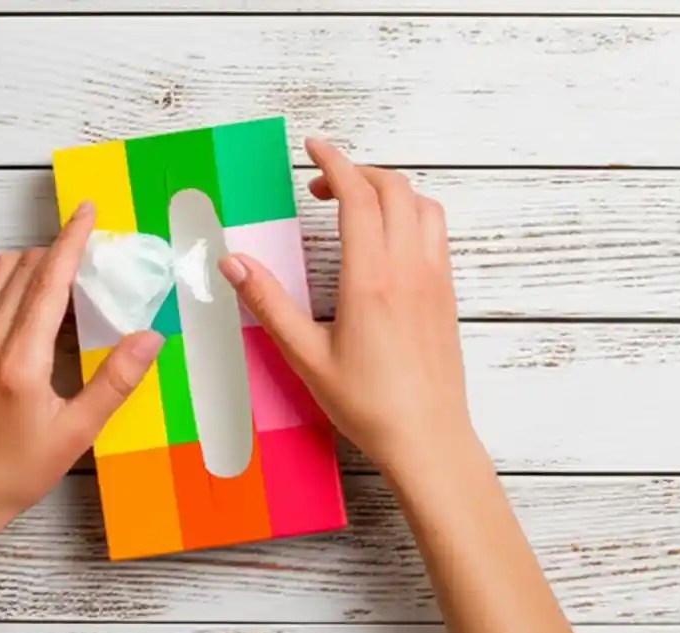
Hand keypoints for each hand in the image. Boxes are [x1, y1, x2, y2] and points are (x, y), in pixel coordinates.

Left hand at [0, 201, 163, 536]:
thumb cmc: (13, 474)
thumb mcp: (75, 434)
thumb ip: (114, 382)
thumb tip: (149, 337)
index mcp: (19, 360)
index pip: (48, 282)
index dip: (71, 241)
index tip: (87, 211)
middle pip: (22, 271)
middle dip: (57, 250)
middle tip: (92, 250)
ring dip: (32, 264)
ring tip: (65, 272)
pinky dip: (10, 285)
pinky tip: (31, 303)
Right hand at [219, 138, 477, 483]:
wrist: (428, 438)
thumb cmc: (367, 405)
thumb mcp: (306, 357)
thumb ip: (269, 304)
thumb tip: (233, 263)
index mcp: (371, 279)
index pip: (358, 196)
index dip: (334, 162)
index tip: (313, 148)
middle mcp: (410, 268)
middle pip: (393, 188)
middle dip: (356, 172)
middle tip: (321, 186)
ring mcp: (435, 279)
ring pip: (422, 205)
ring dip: (389, 190)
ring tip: (355, 207)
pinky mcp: (447, 294)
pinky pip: (436, 232)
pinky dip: (411, 214)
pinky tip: (387, 240)